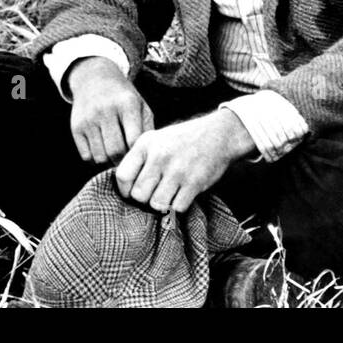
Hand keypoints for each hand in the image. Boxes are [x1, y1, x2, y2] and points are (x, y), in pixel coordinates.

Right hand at [67, 56, 152, 165]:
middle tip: (127, 159)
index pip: (133, 139)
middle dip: (123, 160)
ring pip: (100, 157)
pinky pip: (86, 156)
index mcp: (127, 103)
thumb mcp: (141, 105)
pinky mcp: (76, 127)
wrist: (94, 79)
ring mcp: (89, 119)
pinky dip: (96, 158)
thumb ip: (147, 129)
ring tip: (115, 154)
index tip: (139, 153)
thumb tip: (146, 155)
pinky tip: (102, 149)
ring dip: (109, 161)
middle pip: (115, 151)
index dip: (137, 151)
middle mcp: (106, 110)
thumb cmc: (124, 98)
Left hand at [115, 110, 254, 213]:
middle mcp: (160, 156)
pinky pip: (177, 207)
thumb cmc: (184, 140)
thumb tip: (123, 187)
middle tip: (156, 192)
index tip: (133, 192)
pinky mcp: (194, 182)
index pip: (122, 176)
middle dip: (146, 198)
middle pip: (138, 195)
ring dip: (163, 203)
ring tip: (169, 193)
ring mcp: (178, 170)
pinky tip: (183, 193)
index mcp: (146, 143)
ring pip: (157, 204)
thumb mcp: (157, 139)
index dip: (125, 190)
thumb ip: (139, 159)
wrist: (220, 134)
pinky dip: (179, 205)